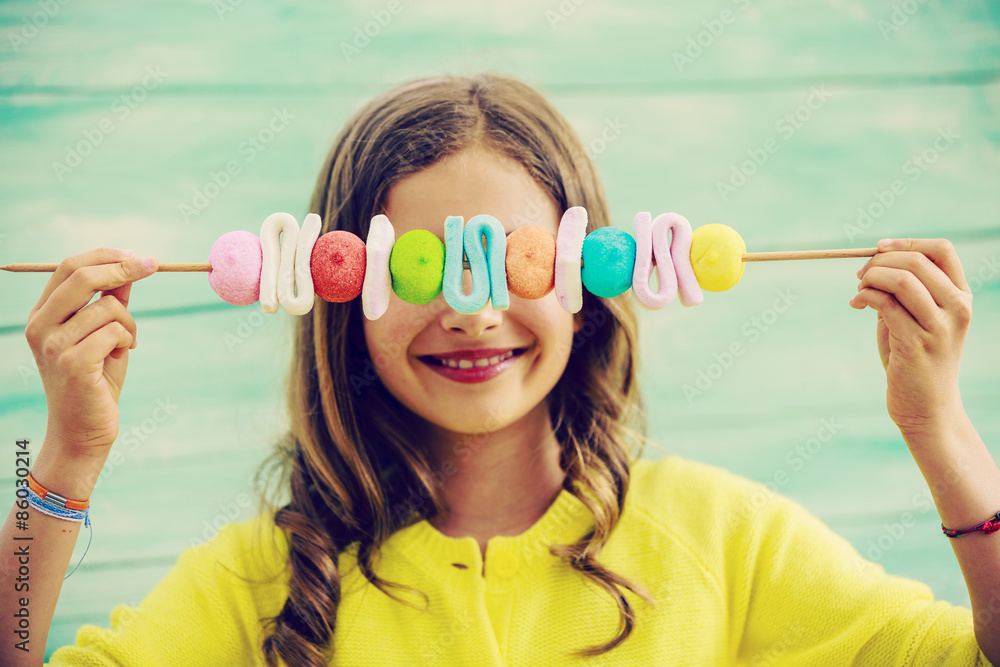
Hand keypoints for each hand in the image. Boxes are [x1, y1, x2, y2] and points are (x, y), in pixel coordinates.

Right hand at [24, 248, 157, 458]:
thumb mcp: (103, 334)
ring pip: (107, 307)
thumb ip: (110, 302)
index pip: (68, 267)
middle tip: (153, 266)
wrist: (83, 430)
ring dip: (130, 323)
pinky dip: (128, 339)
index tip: (137, 256)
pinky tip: (124, 354)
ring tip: (128, 343)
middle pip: (82, 276)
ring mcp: (53, 345)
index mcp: (42, 315)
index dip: (105, 256)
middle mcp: (40, 326)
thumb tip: (130, 267)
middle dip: (124, 268)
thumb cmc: (95, 381)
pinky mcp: (73, 363)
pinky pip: (114, 332)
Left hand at [849, 238, 971, 435]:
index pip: (942, 250)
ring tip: (858, 289)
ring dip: (871, 278)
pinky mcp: (916, 343)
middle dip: (880, 261)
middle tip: (860, 273)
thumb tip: (874, 264)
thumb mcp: (915, 320)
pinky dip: (865, 296)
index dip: (907, 242)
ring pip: (901, 280)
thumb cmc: (916, 361)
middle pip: (916, 261)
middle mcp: (957, 308)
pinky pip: (886, 305)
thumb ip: (903, 293)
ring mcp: (940, 327)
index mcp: (961, 297)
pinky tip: (856, 303)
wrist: (927, 407)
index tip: (879, 248)